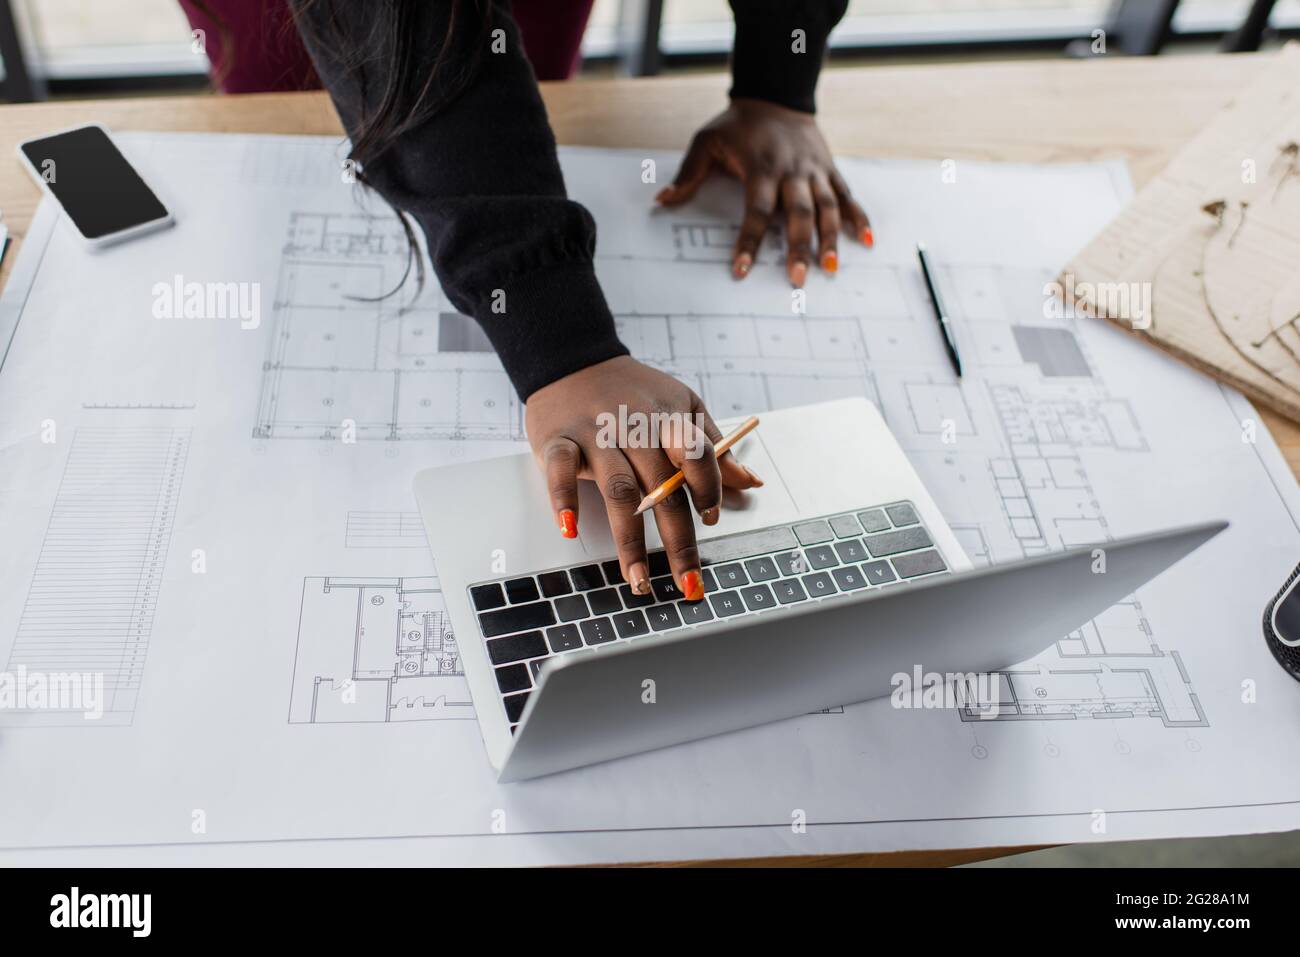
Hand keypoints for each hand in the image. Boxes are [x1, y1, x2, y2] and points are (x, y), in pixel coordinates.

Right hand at [525, 356, 761, 600]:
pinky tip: (569, 528)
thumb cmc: (632, 390)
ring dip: (629, 540)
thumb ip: (712, 447)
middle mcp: (634, 427)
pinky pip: (562, 471)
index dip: (707, 488)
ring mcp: (595, 434)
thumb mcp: (681, 406)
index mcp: (668, 418)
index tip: (710, 519)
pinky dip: (564, 498)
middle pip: (662, 488)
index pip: (695, 456)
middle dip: (678, 539)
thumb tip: (751, 483)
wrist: (573, 359)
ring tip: (639, 579)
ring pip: (618, 490)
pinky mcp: (559, 440)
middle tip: (688, 582)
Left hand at [656, 98, 872, 286]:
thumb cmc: (739, 125)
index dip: (749, 242)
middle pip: (798, 213)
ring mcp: (814, 171)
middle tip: (797, 278)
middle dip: (798, 247)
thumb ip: (688, 173)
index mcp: (761, 168)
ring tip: (831, 267)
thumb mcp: (707, 141)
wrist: (776, 95)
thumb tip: (663, 200)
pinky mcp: (829, 170)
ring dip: (831, 238)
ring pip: (827, 207)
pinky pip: (846, 196)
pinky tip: (865, 241)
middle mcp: (792, 172)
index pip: (756, 211)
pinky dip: (859, 218)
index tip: (742, 270)